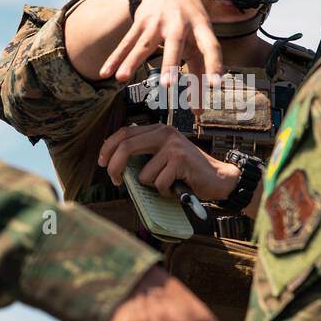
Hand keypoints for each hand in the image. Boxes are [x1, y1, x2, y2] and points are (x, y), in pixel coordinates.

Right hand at [99, 0, 222, 86]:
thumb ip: (201, 72)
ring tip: (122, 79)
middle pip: (174, 44)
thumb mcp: (200, 39)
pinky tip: (106, 72)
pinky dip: (115, 58)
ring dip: (132, 61)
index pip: (210, 47)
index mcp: (200, 27)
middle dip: (170, 64)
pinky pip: (126, 42)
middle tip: (168, 85)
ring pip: (143, 44)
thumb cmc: (190, 22)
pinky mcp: (141, 22)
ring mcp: (157, 22)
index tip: (215, 86)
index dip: (214, 65)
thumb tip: (199, 112)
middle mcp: (179, 23)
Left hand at [99, 123, 239, 200]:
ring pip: (144, 174)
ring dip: (153, 186)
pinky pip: (159, 183)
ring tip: (168, 184)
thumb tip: (114, 165)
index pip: (124, 132)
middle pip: (126, 147)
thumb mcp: (163, 158)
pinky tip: (177, 187)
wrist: (218, 178)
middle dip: (115, 167)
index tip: (102, 162)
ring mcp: (172, 145)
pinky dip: (165, 191)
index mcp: (157, 130)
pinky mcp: (180, 159)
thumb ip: (144, 155)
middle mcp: (164, 132)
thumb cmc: (187, 172)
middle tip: (115, 181)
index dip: (108, 147)